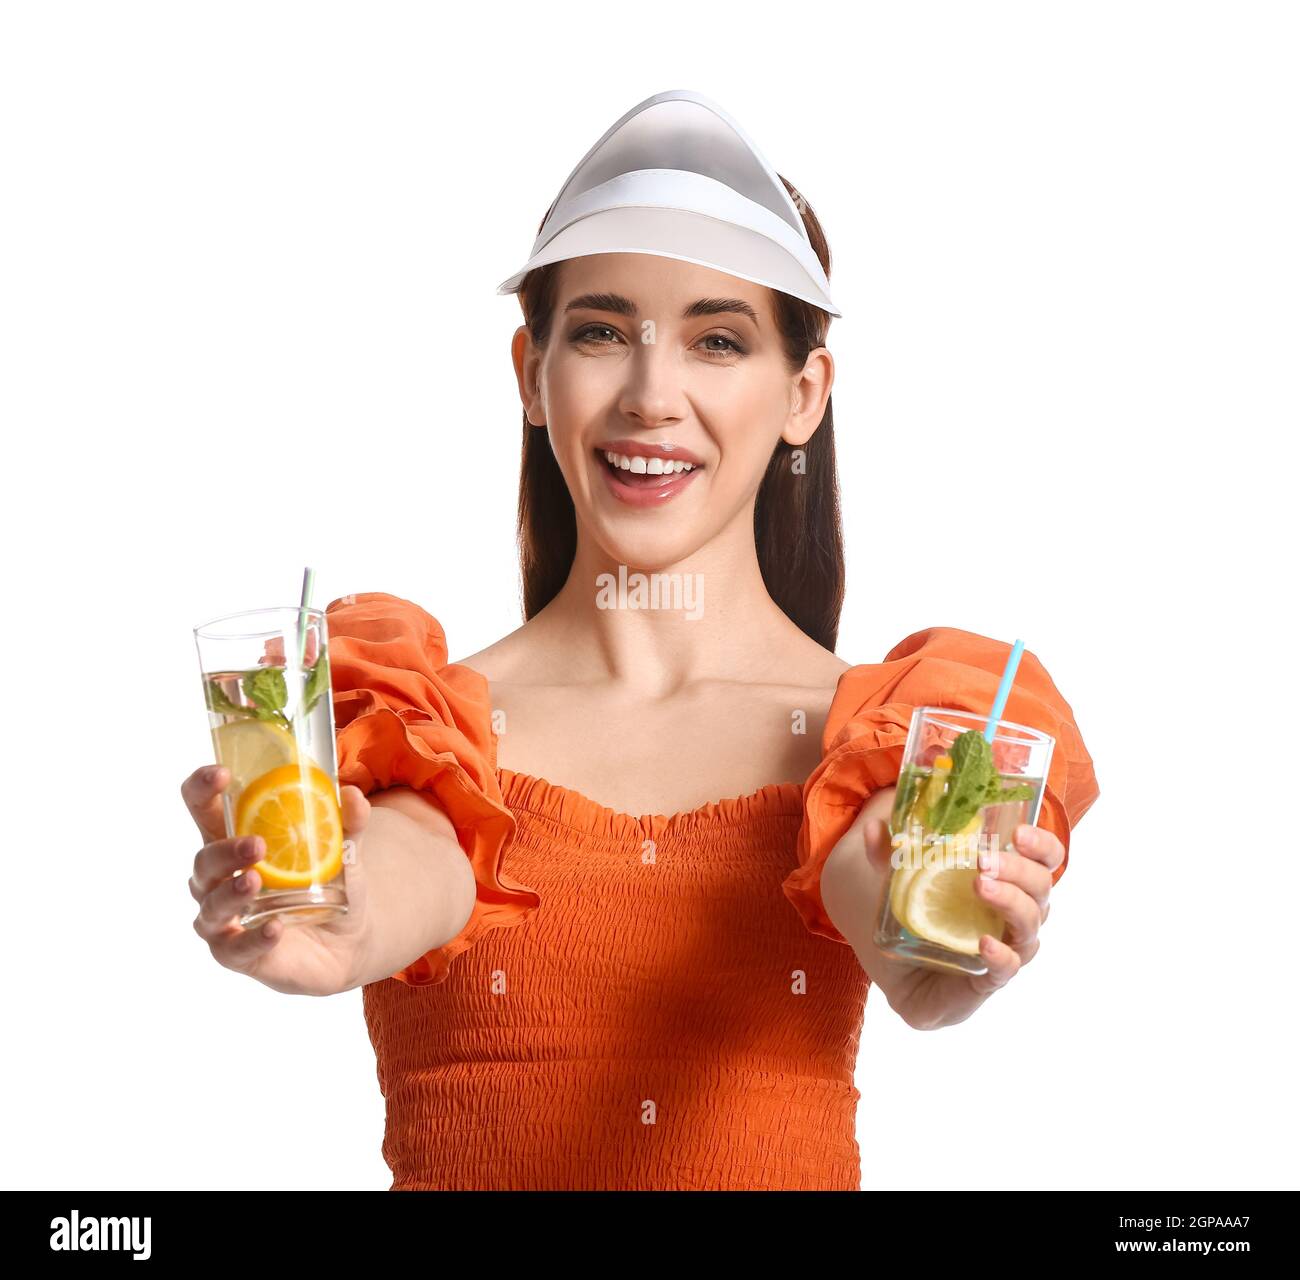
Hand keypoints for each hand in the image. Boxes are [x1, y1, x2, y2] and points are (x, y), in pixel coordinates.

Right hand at [183, 764, 372, 995]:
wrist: (349, 938)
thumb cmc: (330, 883)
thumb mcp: (345, 848)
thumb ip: (349, 822)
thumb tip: (353, 795)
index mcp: (234, 841)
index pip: (204, 810)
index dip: (202, 789)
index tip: (220, 773)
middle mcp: (219, 880)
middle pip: (204, 860)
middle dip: (224, 851)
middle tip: (255, 845)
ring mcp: (225, 919)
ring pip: (210, 906)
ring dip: (230, 893)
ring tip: (254, 882)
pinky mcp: (237, 954)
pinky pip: (235, 949)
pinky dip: (253, 938)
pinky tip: (275, 928)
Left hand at [822, 788, 1064, 1028]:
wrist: (899, 971)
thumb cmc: (915, 914)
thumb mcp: (900, 878)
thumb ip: (887, 855)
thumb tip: (872, 829)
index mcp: (1008, 883)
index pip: (1045, 862)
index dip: (1042, 846)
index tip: (1019, 832)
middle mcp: (1016, 916)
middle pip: (1040, 890)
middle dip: (1018, 871)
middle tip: (985, 860)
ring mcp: (1007, 948)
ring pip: (1029, 927)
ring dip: (1011, 903)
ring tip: (982, 885)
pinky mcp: (988, 980)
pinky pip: (1007, 969)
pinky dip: (1001, 956)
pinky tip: (985, 942)